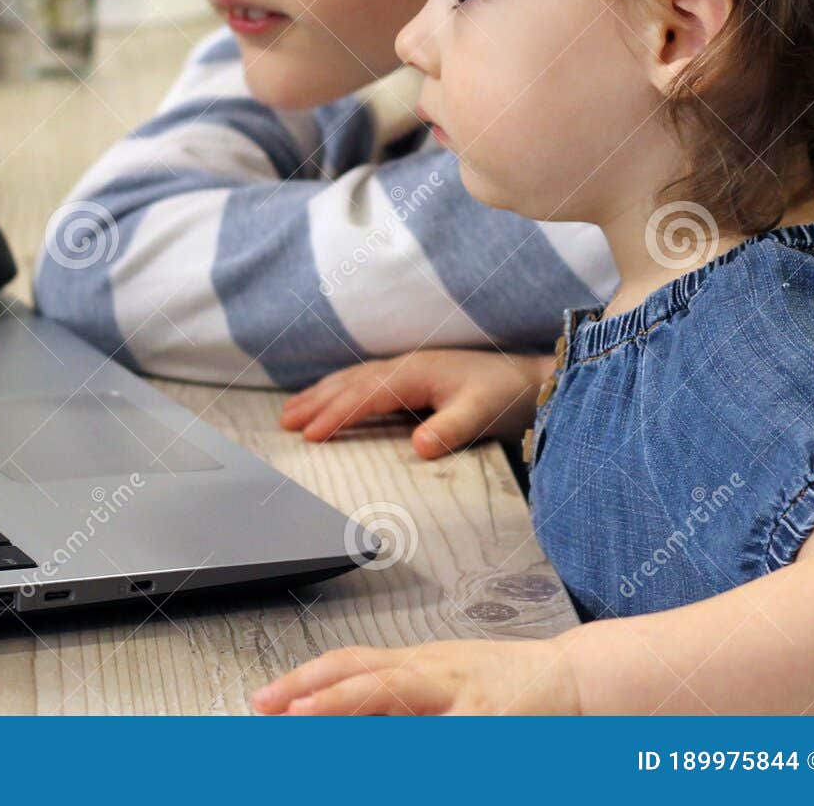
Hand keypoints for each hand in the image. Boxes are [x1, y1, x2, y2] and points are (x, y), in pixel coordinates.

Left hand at [251, 638, 581, 714]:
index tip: (264, 701)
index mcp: (419, 664)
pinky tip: (396, 753)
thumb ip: (399, 701)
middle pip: (361, 675)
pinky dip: (413, 745)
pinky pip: (441, 737)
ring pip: (391, 696)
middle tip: (270, 712)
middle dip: (310, 694)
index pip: (349, 664)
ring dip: (345, 707)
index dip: (303, 680)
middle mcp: (433, 672)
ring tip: (305, 719)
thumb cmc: (507, 687)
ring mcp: (460, 695)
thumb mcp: (445, 685)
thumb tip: (340, 715)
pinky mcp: (488, 720)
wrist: (576, 680)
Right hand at [279, 349, 550, 458]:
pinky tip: (331, 397)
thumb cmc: (505, 395)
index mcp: (415, 374)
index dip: (336, 415)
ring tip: (291, 411)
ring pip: (353, 379)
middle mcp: (405, 366)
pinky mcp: (412, 376)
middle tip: (284, 423)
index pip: (365, 396)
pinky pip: (365, 381)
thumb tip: (418, 448)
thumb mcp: (482, 414)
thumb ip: (450, 430)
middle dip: (316, 402)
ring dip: (321, 394)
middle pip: (350, 383)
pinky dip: (340, 389)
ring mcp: (407, 368)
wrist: (529, 378)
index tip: (310, 435)